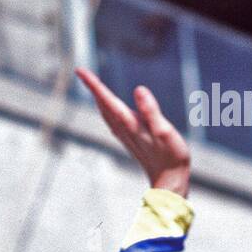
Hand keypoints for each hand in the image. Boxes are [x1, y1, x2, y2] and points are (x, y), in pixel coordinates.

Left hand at [76, 69, 190, 197]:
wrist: (169, 180)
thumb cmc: (170, 156)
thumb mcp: (164, 130)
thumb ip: (150, 110)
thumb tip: (139, 90)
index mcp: (129, 124)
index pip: (107, 99)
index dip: (94, 84)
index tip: (80, 71)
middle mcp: (123, 129)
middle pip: (103, 104)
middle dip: (92, 87)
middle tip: (82, 72)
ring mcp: (125, 135)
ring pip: (105, 113)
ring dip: (98, 98)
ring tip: (92, 84)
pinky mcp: (130, 139)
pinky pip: (112, 120)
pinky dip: (106, 108)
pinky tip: (108, 108)